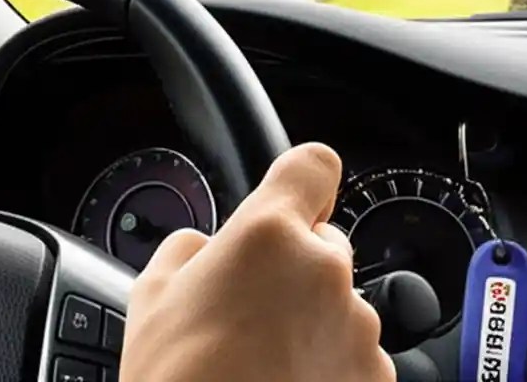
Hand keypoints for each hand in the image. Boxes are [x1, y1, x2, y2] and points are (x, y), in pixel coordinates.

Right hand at [122, 143, 393, 381]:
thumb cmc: (177, 381)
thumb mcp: (150, 295)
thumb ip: (189, 249)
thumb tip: (205, 248)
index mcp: (270, 235)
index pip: (313, 165)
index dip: (300, 181)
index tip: (290, 199)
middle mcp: (327, 273)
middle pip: (324, 245)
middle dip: (293, 269)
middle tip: (247, 312)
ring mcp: (358, 331)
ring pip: (339, 306)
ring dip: (310, 323)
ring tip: (260, 364)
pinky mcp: (375, 380)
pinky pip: (354, 357)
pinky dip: (328, 369)